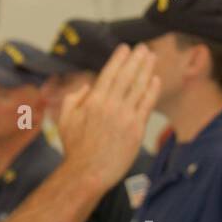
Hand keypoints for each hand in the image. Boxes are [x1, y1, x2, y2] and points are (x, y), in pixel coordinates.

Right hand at [56, 44, 159, 190]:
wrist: (89, 173)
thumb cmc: (75, 148)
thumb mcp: (66, 119)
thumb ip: (74, 99)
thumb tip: (86, 86)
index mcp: (93, 101)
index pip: (109, 73)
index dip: (119, 59)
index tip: (125, 48)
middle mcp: (111, 105)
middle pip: (127, 76)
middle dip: (136, 59)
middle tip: (143, 48)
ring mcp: (125, 117)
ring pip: (139, 88)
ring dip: (147, 70)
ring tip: (152, 58)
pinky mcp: (137, 130)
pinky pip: (147, 105)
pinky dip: (152, 91)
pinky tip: (156, 80)